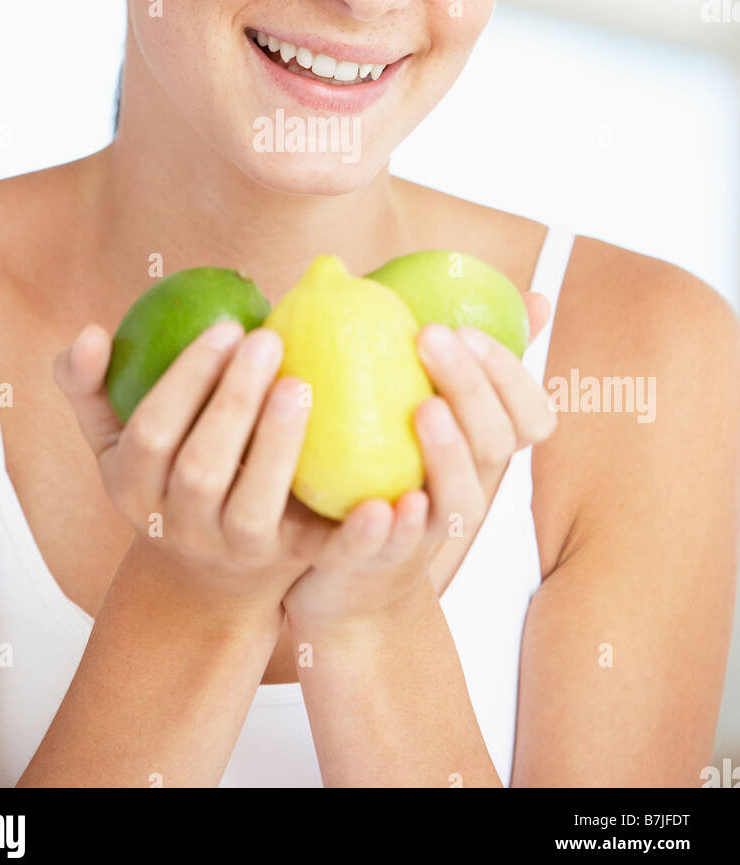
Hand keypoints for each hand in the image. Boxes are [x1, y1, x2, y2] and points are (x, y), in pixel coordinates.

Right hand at [54, 321, 335, 607]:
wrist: (209, 575)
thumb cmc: (167, 478)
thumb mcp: (118, 444)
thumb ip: (92, 388)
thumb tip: (86, 335)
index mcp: (133, 487)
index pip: (152, 432)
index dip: (186, 380)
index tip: (228, 326)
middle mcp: (179, 524)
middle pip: (200, 468)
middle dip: (232, 402)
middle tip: (269, 338)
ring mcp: (235, 549)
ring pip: (252, 506)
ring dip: (276, 446)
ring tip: (302, 384)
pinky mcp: (290, 563)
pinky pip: (322, 550)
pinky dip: (352, 529)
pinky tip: (382, 491)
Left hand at [282, 292, 556, 628]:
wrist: (333, 572)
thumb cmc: (381, 469)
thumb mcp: (417, 406)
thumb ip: (454, 355)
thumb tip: (519, 293)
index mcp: (479, 454)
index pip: (531, 415)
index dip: (511, 375)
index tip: (467, 330)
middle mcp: (466, 492)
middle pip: (496, 445)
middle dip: (473, 388)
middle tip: (430, 337)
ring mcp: (426, 535)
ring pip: (461, 503)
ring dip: (450, 454)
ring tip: (424, 410)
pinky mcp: (376, 566)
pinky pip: (392, 549)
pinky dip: (393, 528)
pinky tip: (382, 501)